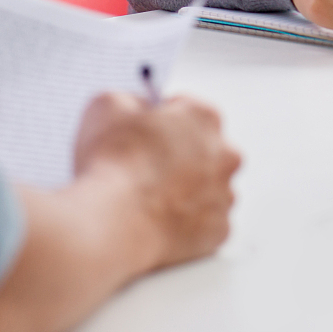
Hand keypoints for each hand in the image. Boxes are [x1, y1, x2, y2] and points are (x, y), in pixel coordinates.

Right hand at [73, 92, 240, 270]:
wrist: (113, 223)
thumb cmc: (112, 165)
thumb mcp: (107, 105)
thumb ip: (129, 100)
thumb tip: (133, 108)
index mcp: (204, 117)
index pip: (187, 109)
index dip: (160, 119)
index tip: (143, 131)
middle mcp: (225, 154)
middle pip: (204, 148)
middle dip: (179, 154)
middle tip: (144, 167)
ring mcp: (224, 194)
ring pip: (208, 187)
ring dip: (186, 189)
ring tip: (148, 198)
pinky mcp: (217, 231)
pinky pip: (204, 222)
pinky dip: (185, 222)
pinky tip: (156, 220)